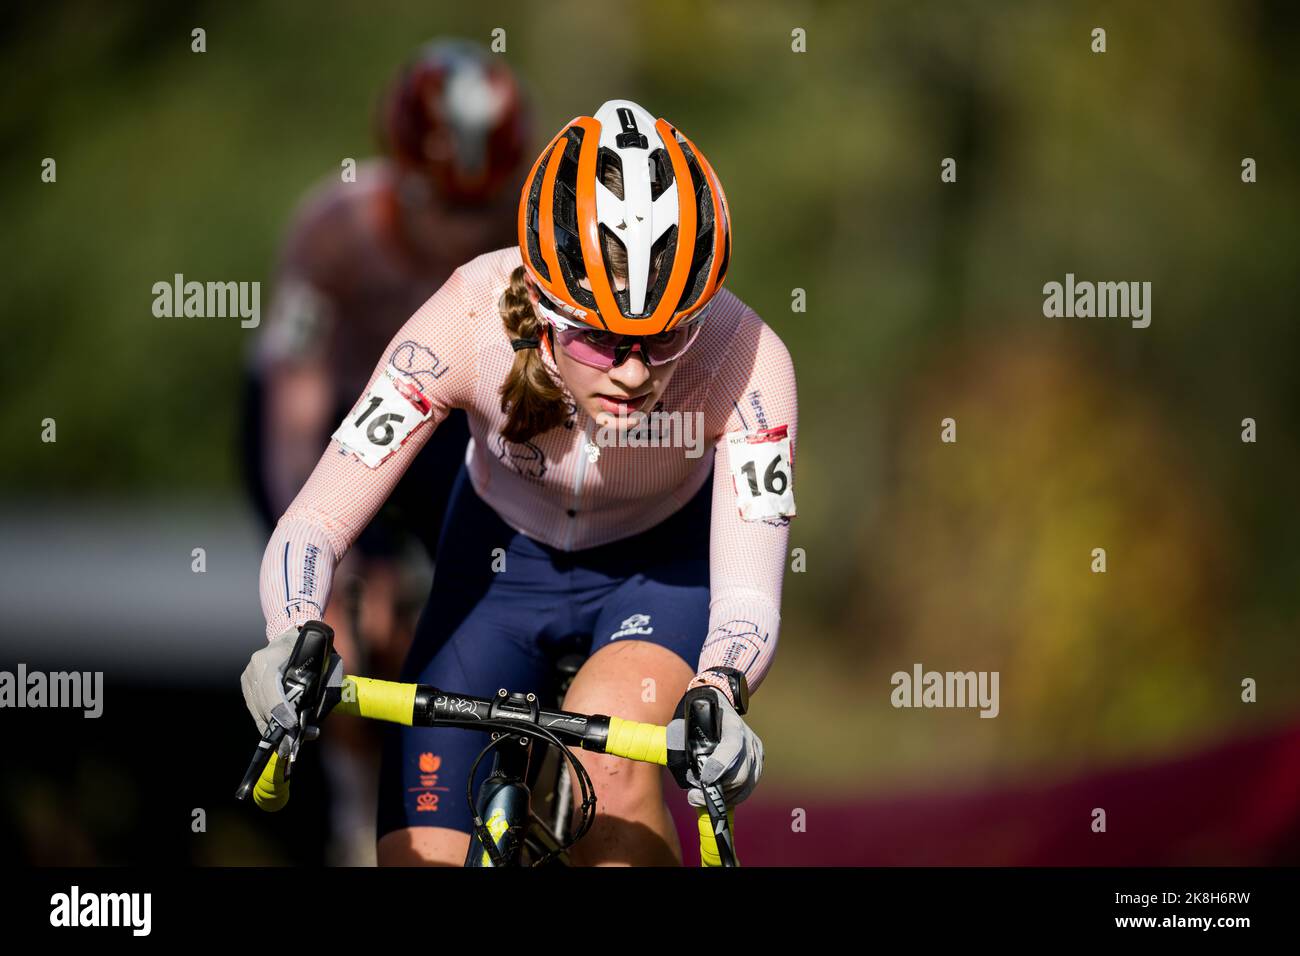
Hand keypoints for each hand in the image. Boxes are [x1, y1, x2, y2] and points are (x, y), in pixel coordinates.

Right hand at [240, 626, 342, 749]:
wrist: (289, 633)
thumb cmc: (311, 647)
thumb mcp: (320, 660)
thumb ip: (320, 684)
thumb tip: (316, 716)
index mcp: (271, 657)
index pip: (271, 689)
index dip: (281, 710)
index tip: (292, 726)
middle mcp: (255, 667)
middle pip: (264, 704)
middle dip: (280, 726)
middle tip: (294, 744)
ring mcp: (247, 675)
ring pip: (258, 711)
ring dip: (274, 728)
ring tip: (292, 742)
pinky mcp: (246, 684)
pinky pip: (256, 708)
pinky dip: (268, 721)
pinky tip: (281, 731)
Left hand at [666, 685, 763, 807]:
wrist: (719, 702)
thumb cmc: (699, 714)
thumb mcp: (689, 721)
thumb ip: (681, 742)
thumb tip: (679, 770)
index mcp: (731, 725)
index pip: (732, 747)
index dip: (720, 765)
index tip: (704, 780)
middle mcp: (748, 739)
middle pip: (740, 774)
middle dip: (717, 791)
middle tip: (694, 796)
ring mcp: (756, 751)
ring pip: (745, 784)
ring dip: (723, 797)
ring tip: (702, 797)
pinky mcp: (758, 762)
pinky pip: (748, 787)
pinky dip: (732, 796)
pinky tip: (718, 797)